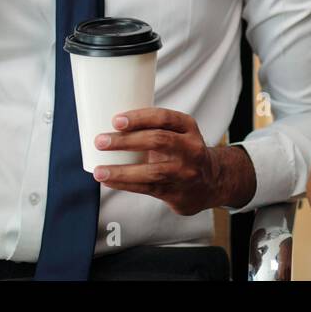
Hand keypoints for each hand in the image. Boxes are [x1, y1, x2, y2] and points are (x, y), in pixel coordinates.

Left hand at [93, 108, 248, 214]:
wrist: (211, 182)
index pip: (164, 118)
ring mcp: (185, 172)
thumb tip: (110, 126)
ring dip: (121, 171)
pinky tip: (109, 181)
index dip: (139, 118)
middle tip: (101, 141)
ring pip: (152, 171)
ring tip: (99, 170)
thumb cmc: (183, 152)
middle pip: (158, 141)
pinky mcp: (177, 193)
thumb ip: (153, 128)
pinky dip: (125, 184)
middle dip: (126, 141)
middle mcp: (191, 148)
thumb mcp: (179, 133)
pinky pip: (148, 189)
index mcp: (188, 127)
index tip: (116, 120)